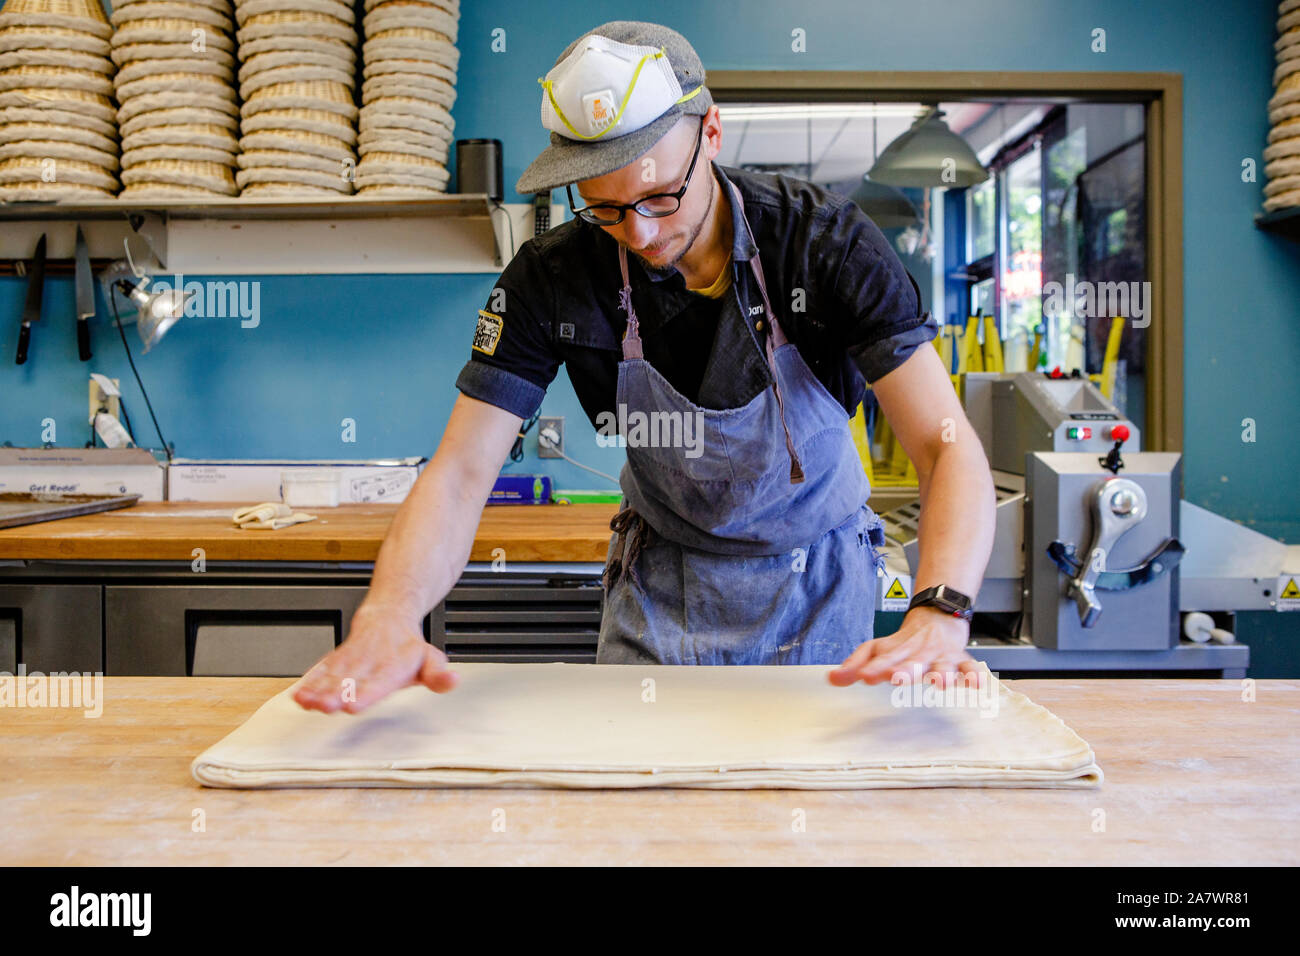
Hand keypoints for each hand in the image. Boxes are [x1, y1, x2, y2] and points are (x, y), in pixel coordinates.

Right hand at [292, 603, 457, 713]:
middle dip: (336, 694)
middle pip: (350, 680)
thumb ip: (438, 674)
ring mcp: (349, 660)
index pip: (379, 683)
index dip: (366, 694)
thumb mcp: (432, 658)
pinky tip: (298, 695)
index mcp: (392, 666)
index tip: (354, 705)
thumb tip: (452, 680)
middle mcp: (368, 663)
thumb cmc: (408, 647)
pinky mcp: (335, 660)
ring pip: (331, 676)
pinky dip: (308, 682)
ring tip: (305, 702)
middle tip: (325, 706)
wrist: (388, 615)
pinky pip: (320, 670)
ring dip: (317, 689)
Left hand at [829, 605, 985, 688]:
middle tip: (898, 678)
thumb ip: (855, 665)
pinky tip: (975, 683)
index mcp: (895, 652)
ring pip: (941, 666)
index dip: (873, 668)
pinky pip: (969, 668)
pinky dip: (973, 675)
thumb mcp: (876, 650)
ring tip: (940, 681)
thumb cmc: (903, 643)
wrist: (936, 619)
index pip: (883, 660)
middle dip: (906, 672)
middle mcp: (917, 655)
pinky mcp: (960, 662)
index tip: (865, 676)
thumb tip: (832, 679)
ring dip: (941, 673)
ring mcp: (939, 658)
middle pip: (912, 664)